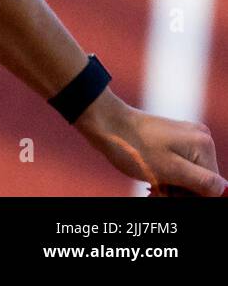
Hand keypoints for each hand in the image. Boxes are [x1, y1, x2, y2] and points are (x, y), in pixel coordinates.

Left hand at [77, 94, 225, 195]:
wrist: (105, 123)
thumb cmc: (134, 147)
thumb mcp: (171, 170)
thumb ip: (202, 181)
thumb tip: (224, 189)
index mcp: (203, 146)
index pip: (212, 186)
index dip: (192, 198)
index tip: (170, 197)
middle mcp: (199, 138)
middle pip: (201, 180)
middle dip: (181, 193)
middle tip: (157, 194)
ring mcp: (185, 137)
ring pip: (188, 176)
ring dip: (172, 188)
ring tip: (152, 189)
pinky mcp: (172, 139)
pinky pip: (177, 166)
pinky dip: (166, 177)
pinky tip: (153, 182)